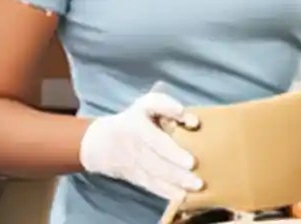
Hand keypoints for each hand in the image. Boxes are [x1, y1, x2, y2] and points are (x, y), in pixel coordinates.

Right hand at [79, 90, 203, 201]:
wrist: (101, 143)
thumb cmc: (134, 118)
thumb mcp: (148, 104)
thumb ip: (169, 106)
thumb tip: (191, 121)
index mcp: (138, 128)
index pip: (157, 143)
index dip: (173, 153)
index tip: (192, 162)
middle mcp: (135, 150)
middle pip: (158, 165)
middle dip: (178, 175)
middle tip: (198, 182)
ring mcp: (134, 167)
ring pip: (155, 178)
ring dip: (175, 186)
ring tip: (193, 190)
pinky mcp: (136, 178)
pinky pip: (151, 186)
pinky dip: (166, 192)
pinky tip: (181, 197)